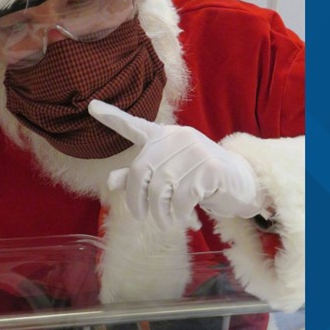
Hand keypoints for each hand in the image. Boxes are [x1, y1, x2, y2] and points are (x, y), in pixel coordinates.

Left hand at [89, 100, 264, 228]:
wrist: (240, 184)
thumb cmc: (199, 179)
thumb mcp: (168, 176)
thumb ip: (140, 177)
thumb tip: (110, 182)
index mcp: (165, 137)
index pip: (135, 126)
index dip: (112, 117)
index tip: (90, 106)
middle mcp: (178, 138)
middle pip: (141, 171)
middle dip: (137, 199)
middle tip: (142, 218)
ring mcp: (195, 151)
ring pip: (160, 188)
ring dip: (160, 212)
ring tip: (166, 222)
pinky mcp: (210, 169)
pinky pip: (182, 197)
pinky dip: (179, 214)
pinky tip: (186, 219)